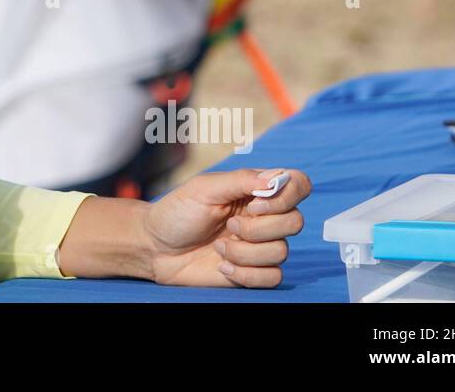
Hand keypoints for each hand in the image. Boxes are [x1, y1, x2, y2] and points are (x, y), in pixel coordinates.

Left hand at [142, 168, 309, 287]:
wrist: (155, 248)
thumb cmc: (176, 212)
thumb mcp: (204, 189)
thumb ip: (241, 180)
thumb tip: (278, 177)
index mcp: (255, 192)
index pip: (298, 185)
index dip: (287, 196)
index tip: (255, 203)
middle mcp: (264, 217)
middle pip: (295, 222)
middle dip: (257, 228)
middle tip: (227, 226)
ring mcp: (260, 246)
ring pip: (281, 252)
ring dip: (244, 252)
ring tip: (217, 247)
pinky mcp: (254, 272)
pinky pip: (272, 277)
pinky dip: (245, 274)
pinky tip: (221, 266)